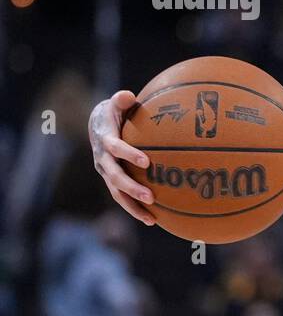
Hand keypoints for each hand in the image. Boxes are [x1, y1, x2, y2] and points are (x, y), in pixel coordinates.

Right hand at [88, 90, 155, 225]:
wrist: (97, 125)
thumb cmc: (114, 112)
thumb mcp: (116, 103)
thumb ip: (122, 100)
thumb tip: (128, 96)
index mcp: (105, 140)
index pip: (116, 148)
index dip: (129, 154)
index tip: (147, 162)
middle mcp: (103, 159)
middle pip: (115, 176)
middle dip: (132, 188)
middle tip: (151, 196)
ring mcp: (106, 172)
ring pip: (117, 193)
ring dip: (133, 206)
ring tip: (152, 219)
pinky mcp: (111, 181)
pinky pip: (122, 198)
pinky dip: (135, 209)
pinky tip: (153, 220)